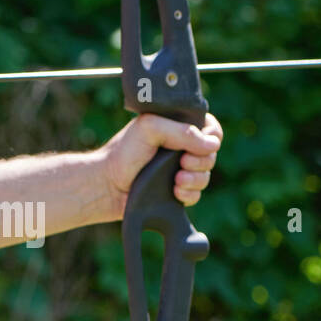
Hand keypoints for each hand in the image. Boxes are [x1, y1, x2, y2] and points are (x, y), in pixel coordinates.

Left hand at [99, 112, 222, 213]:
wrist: (107, 184)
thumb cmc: (123, 153)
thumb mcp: (149, 129)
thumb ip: (181, 131)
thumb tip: (212, 144)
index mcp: (174, 127)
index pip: (209, 127)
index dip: (211, 135)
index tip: (201, 144)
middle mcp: (179, 147)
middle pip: (211, 153)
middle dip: (201, 160)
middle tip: (181, 163)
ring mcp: (179, 170)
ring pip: (206, 175)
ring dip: (195, 179)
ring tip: (176, 180)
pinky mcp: (177, 190)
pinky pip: (197, 194)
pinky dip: (189, 193)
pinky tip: (175, 192)